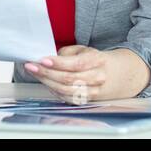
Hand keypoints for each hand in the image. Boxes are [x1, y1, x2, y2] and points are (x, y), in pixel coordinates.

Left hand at [24, 45, 149, 102]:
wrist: (118, 75)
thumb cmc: (97, 60)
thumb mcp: (85, 49)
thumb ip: (68, 53)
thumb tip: (50, 58)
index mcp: (97, 61)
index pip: (76, 64)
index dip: (58, 63)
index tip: (42, 59)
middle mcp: (96, 78)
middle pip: (68, 79)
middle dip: (46, 72)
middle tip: (31, 66)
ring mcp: (92, 91)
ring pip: (66, 90)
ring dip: (47, 82)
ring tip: (35, 72)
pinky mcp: (86, 100)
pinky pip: (67, 97)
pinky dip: (54, 90)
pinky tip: (45, 82)